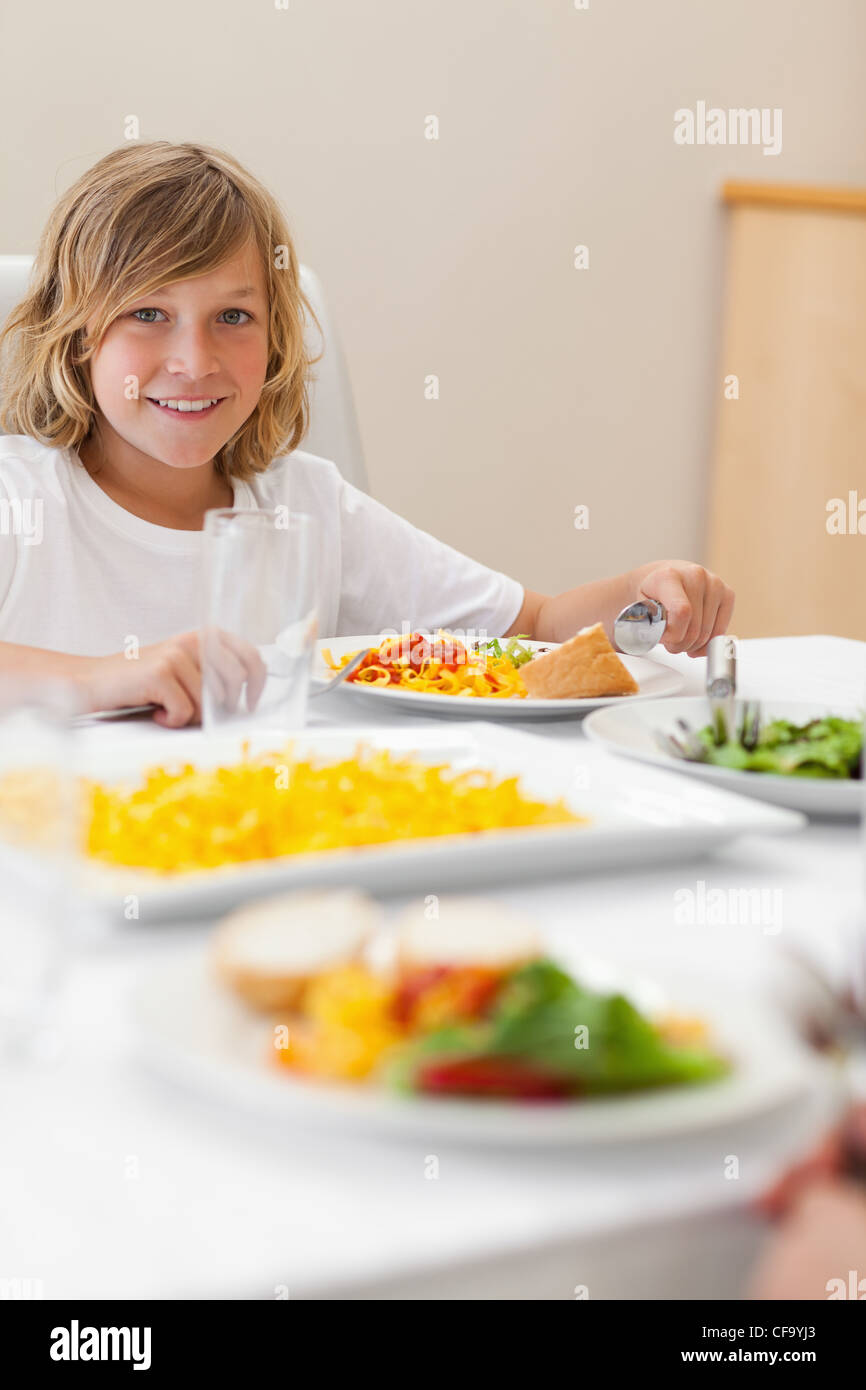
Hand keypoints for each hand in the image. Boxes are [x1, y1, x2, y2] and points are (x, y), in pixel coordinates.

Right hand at [79, 630, 266, 727]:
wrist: (91, 682)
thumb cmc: (140, 683)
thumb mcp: (184, 669)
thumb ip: (214, 674)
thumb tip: (246, 701)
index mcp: (205, 636)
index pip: (251, 656)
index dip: (257, 684)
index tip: (249, 703)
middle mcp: (193, 640)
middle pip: (234, 682)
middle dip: (221, 707)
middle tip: (195, 713)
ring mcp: (176, 655)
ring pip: (209, 702)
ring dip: (190, 716)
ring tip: (166, 708)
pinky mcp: (160, 673)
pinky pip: (185, 711)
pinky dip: (171, 720)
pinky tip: (155, 711)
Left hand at [632, 560, 734, 656]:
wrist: (660, 577)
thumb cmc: (650, 595)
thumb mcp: (639, 610)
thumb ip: (650, 627)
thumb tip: (671, 641)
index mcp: (669, 576)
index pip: (682, 612)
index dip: (673, 635)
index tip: (664, 637)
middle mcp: (695, 575)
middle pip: (695, 628)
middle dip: (680, 643)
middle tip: (670, 640)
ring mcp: (714, 583)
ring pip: (708, 634)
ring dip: (692, 644)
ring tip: (680, 635)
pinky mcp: (727, 594)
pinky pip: (720, 632)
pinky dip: (707, 642)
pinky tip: (695, 635)